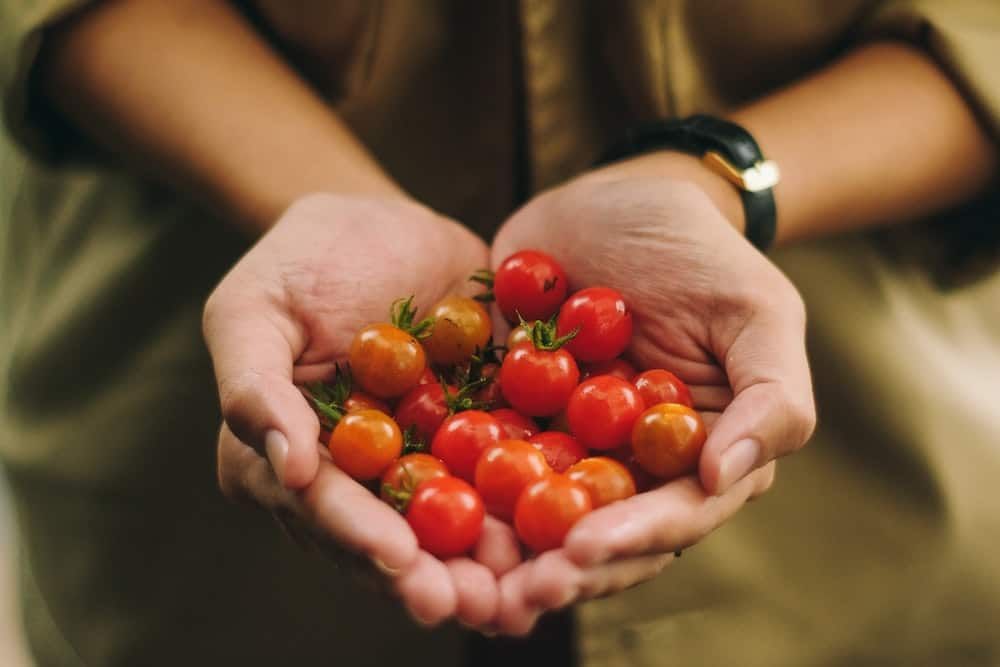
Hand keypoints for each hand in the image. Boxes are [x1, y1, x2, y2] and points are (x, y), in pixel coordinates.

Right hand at [203, 193, 519, 626]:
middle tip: (472, 604)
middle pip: (390, 538)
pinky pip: (503, 475)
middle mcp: (357, 478)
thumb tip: (286, 468)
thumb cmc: (301, 260)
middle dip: (431, 576)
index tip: (399, 559)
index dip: (358, 536)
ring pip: (451, 525)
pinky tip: (569, 526)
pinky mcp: (475, 437)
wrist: (383, 223)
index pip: (322, 507)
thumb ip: (255, 386)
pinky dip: (533, 503)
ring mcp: (420, 462)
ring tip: (526, 589)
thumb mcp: (253, 308)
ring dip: (488, 562)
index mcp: (291, 459)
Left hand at [489, 158, 815, 632]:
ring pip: (535, 512)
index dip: (630, 541)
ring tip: (462, 577)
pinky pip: (480, 456)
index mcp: (698, 455)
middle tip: (513, 592)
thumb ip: (771, 396)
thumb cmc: (699, 252)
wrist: (615, 198)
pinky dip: (456, 483)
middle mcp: (631, 464)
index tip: (581, 552)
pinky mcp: (509, 412)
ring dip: (502, 549)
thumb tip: (724, 478)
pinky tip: (422, 503)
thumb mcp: (756, 311)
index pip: (673, 515)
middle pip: (598, 533)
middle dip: (557, 567)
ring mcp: (566, 442)